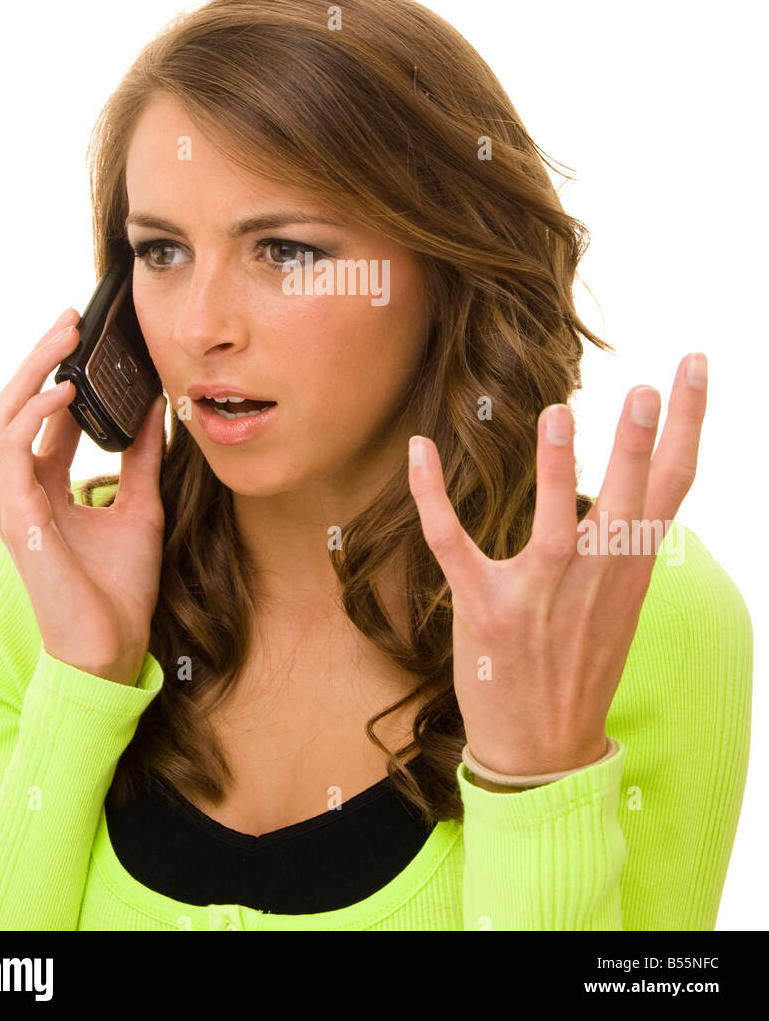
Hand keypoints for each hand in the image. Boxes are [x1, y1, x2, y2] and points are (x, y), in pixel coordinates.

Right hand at [0, 306, 167, 683]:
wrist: (112, 645)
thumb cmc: (120, 587)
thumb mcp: (141, 505)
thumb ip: (141, 457)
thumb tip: (156, 406)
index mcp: (47, 485)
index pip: (45, 415)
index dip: (62, 372)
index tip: (88, 336)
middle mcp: (22, 487)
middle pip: (16, 404)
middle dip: (41, 357)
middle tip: (70, 319)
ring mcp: (13, 500)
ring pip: (4, 416)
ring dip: (34, 372)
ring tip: (65, 339)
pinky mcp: (17, 515)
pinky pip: (14, 451)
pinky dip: (36, 415)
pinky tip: (63, 393)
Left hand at [407, 353, 707, 776]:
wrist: (546, 750)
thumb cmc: (581, 660)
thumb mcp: (623, 598)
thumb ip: (631, 540)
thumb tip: (649, 483)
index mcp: (632, 565)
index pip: (673, 481)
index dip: (687, 419)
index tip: (692, 363)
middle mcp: (596, 577)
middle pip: (628, 500)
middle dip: (639, 444)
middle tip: (648, 387)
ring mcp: (541, 595)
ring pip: (554, 526)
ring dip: (555, 469)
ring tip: (558, 411)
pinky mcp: (484, 609)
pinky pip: (453, 544)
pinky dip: (432, 497)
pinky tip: (421, 448)